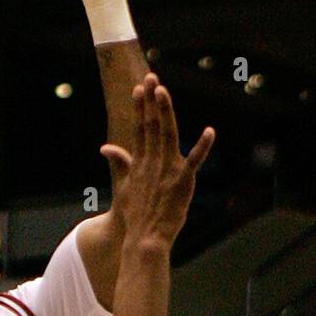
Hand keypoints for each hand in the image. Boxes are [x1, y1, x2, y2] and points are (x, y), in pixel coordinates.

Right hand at [101, 74, 213, 248]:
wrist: (144, 239)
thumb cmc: (136, 215)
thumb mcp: (123, 186)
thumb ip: (119, 163)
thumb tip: (105, 146)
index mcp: (139, 163)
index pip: (139, 129)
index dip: (140, 107)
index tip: (139, 88)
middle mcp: (152, 163)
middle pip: (151, 126)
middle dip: (151, 101)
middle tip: (151, 77)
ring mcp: (167, 171)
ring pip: (167, 136)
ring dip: (166, 113)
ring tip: (163, 92)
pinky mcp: (182, 183)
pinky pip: (194, 161)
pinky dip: (202, 147)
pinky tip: (209, 131)